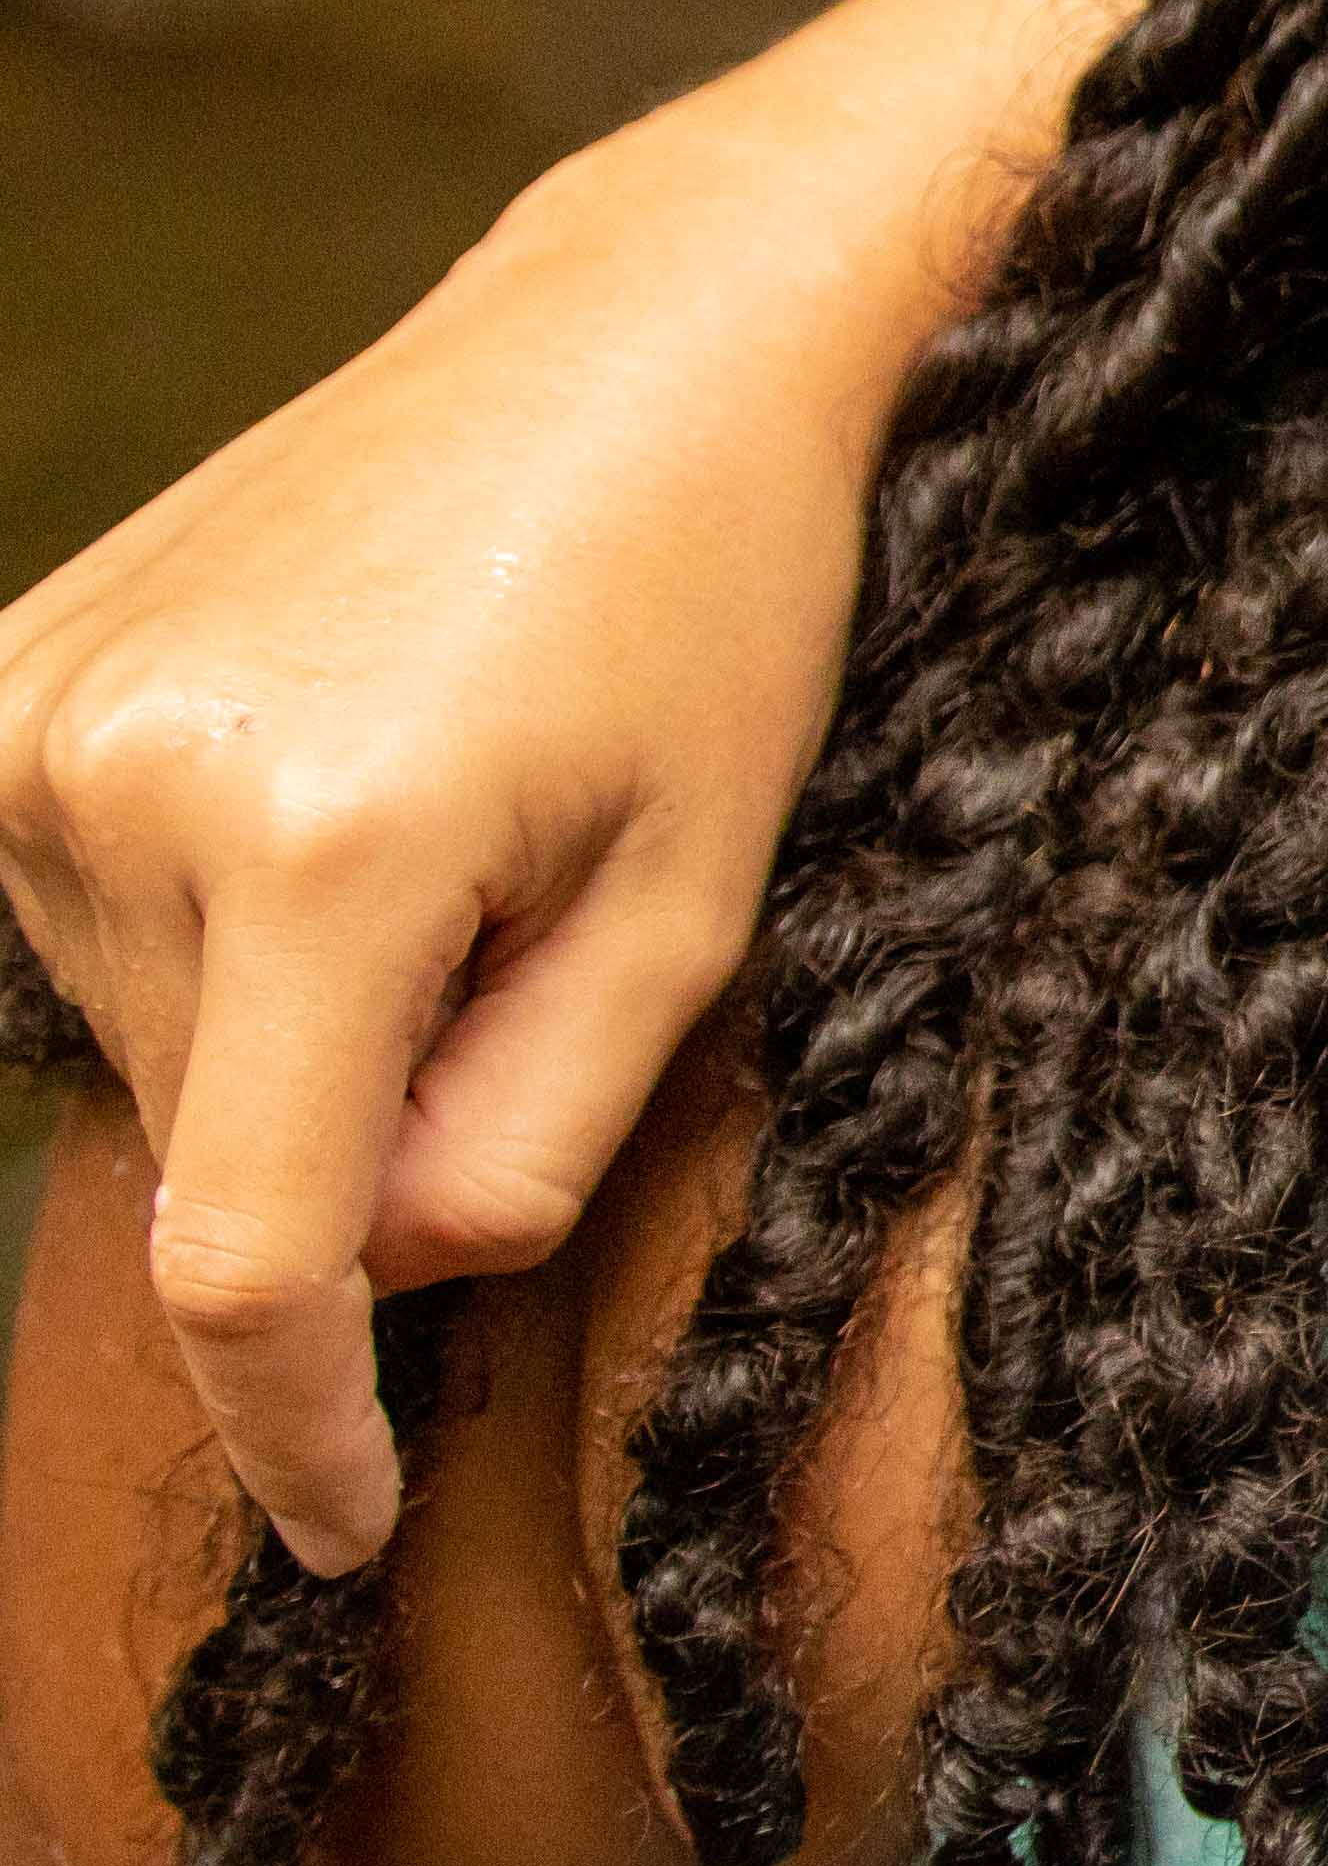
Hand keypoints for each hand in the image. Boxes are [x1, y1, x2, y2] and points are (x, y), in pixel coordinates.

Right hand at [0, 188, 869, 1572]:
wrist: (641, 340)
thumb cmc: (719, 610)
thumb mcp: (698, 902)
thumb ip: (532, 1139)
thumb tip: (377, 1291)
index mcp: (330, 843)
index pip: (249, 1259)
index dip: (298, 1428)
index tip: (352, 1524)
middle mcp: (125, 775)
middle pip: (216, 1135)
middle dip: (362, 1124)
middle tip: (530, 938)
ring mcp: (29, 714)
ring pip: (147, 1033)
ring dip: (289, 1011)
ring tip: (452, 817)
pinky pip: (78, 912)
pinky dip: (206, 923)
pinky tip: (338, 783)